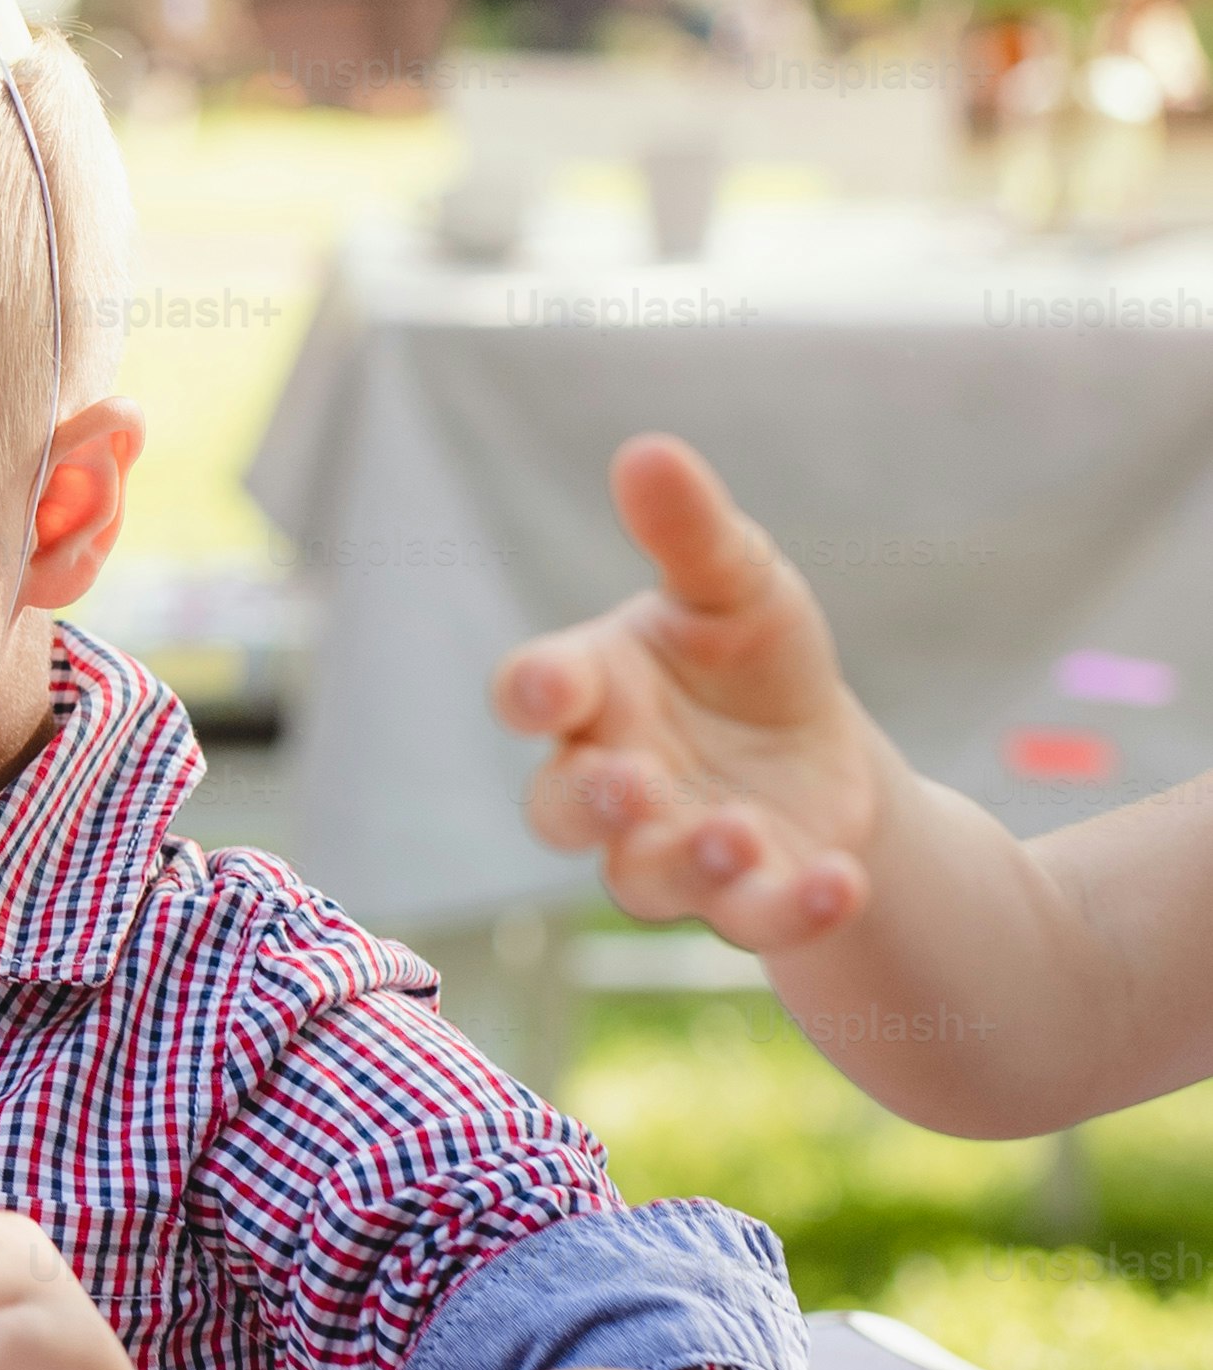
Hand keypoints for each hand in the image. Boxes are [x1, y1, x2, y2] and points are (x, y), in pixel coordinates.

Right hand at [493, 435, 889, 952]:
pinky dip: (789, 909)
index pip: (532, 692)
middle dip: (591, 801)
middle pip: (559, 809)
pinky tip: (839, 882)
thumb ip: (689, 532)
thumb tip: (648, 450)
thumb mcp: (736, 583)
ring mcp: (669, 846)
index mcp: (593, 691)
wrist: (816, 747)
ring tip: (739, 832)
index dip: (530, 692)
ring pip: (642, 878)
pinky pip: (747, 920)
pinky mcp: (743, 895)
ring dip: (686, 861)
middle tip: (633, 781)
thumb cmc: (746, 655)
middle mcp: (610, 777)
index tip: (548, 687)